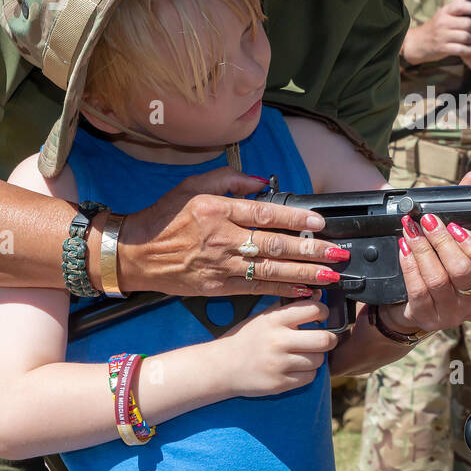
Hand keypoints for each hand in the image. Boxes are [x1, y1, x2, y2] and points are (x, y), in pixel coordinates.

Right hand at [119, 166, 348, 297]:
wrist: (134, 253)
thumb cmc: (163, 217)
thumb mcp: (192, 185)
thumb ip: (228, 178)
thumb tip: (261, 181)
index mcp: (217, 209)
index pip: (266, 213)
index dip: (296, 218)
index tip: (320, 223)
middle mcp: (221, 238)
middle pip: (275, 245)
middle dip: (311, 251)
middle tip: (337, 254)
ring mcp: (220, 265)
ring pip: (270, 270)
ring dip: (304, 274)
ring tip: (330, 276)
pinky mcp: (217, 287)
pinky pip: (256, 288)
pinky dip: (281, 290)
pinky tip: (304, 292)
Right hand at [219, 298, 339, 395]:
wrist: (222, 367)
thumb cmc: (246, 339)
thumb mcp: (263, 317)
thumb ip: (289, 305)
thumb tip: (318, 293)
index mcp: (274, 320)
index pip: (314, 309)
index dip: (323, 312)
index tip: (320, 316)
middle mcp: (278, 341)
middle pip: (325, 339)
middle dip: (329, 338)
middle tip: (324, 338)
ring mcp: (279, 364)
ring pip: (319, 360)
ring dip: (317, 357)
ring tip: (305, 354)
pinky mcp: (280, 384)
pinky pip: (310, 377)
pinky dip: (307, 373)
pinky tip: (295, 367)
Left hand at [388, 166, 470, 333]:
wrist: (415, 306)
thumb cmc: (443, 268)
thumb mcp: (458, 242)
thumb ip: (467, 209)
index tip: (457, 226)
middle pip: (461, 272)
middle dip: (442, 242)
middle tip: (428, 221)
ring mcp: (449, 313)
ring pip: (437, 280)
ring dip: (422, 250)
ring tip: (411, 229)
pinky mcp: (425, 316)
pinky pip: (417, 289)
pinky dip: (409, 265)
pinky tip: (404, 248)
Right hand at [401, 0, 470, 64]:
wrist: (418, 42)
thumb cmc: (436, 26)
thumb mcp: (446, 12)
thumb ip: (462, 1)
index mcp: (445, 11)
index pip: (461, 6)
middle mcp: (443, 22)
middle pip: (467, 23)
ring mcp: (442, 35)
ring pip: (466, 37)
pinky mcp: (442, 48)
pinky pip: (461, 49)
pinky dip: (469, 50)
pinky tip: (469, 48)